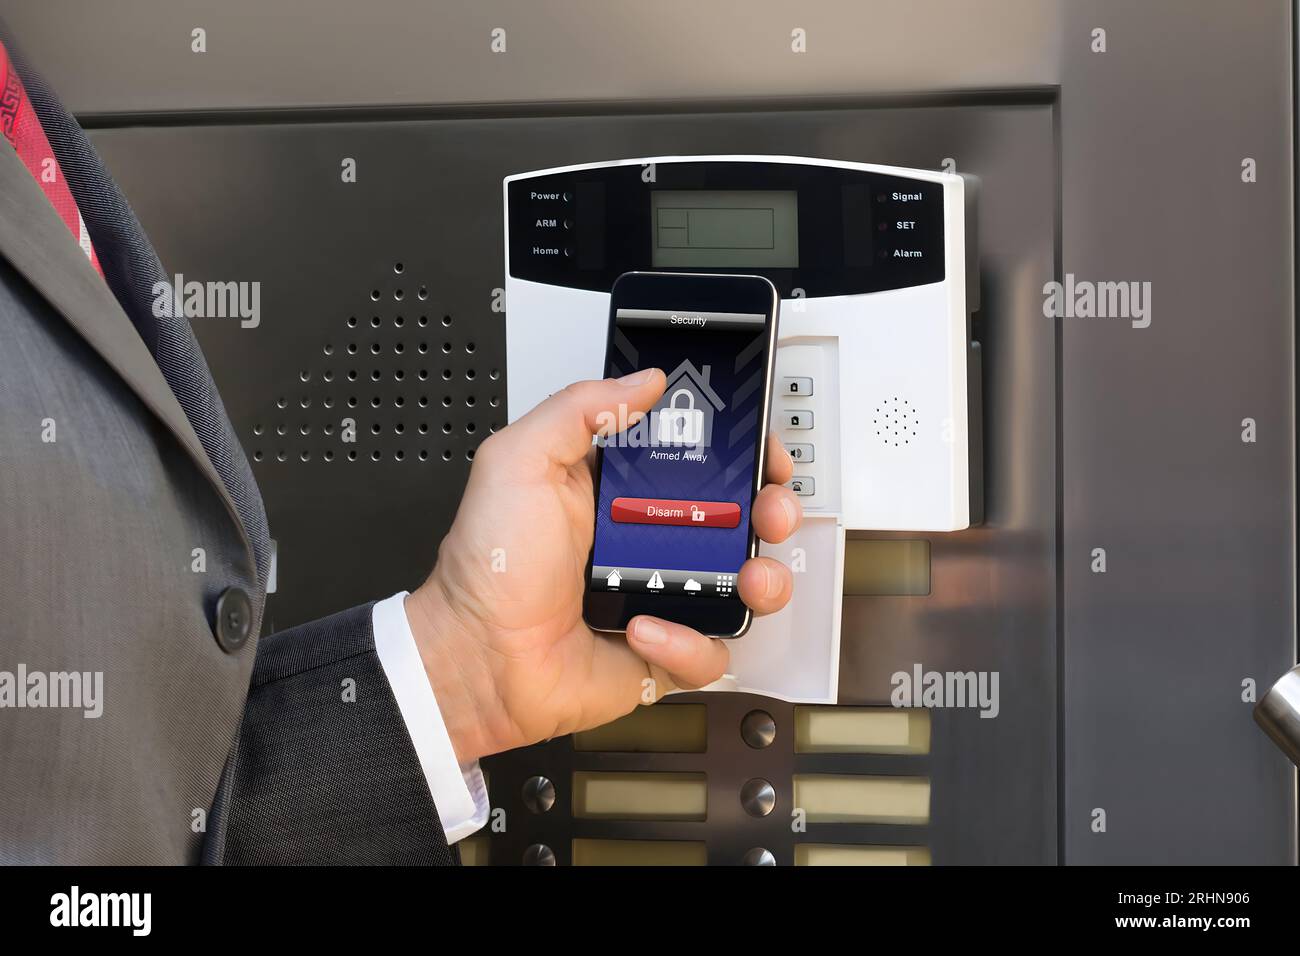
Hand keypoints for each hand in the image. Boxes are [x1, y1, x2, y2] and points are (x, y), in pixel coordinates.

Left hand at [404, 368, 801, 763]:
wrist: (475, 659)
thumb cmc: (489, 566)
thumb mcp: (519, 462)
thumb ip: (579, 409)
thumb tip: (642, 381)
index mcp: (621, 492)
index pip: (701, 460)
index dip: (741, 453)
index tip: (759, 450)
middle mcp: (649, 541)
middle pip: (740, 518)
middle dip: (771, 510)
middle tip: (767, 512)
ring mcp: (663, 597)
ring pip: (745, 585)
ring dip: (761, 579)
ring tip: (743, 578)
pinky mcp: (663, 652)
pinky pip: (710, 649)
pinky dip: (689, 642)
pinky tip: (645, 628)